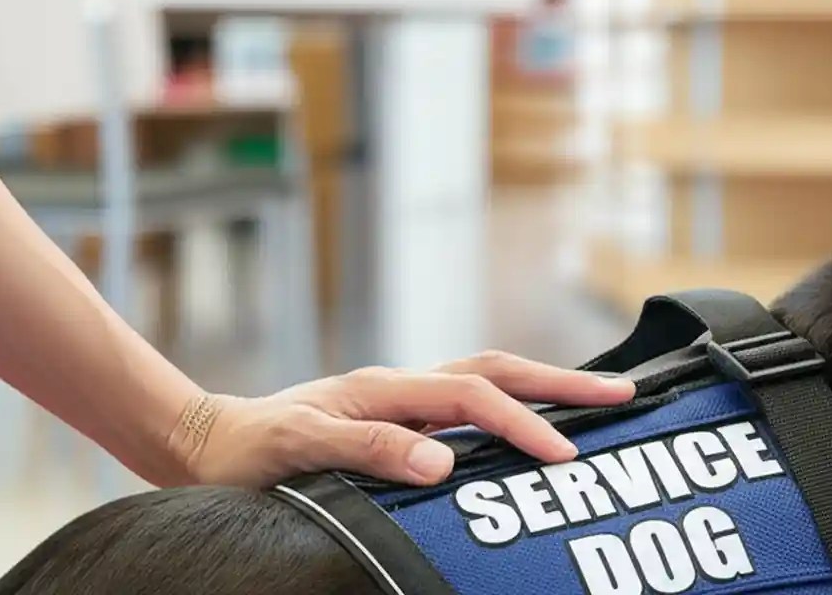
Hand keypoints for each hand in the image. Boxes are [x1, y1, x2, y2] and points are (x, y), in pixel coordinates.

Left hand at [168, 351, 636, 488]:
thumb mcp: (300, 450)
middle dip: (558, 381)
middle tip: (621, 395)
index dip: (522, 423)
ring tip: (595, 404)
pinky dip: (509, 412)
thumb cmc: (250, 452)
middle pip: (495, 370)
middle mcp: (400, 386)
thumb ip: (367, 449)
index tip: (565, 456)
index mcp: (384, 387)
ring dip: (540, 389)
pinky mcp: (398, 422)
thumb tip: (443, 463)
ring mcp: (401, 401)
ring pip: (485, 382)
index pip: (472, 397)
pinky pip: (467, 408)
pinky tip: (528, 432)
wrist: (211, 444)